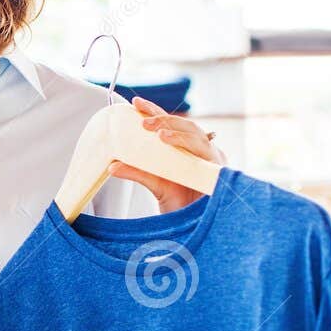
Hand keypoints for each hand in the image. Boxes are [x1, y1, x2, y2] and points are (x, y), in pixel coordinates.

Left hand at [108, 96, 225, 213]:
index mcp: (187, 150)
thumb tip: (111, 165)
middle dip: (164, 119)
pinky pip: (205, 153)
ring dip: (175, 131)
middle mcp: (201, 152)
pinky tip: (169, 142)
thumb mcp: (154, 184)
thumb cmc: (178, 205)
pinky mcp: (219, 171)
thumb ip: (136, 172)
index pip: (171, 125)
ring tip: (155, 131)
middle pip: (186, 126)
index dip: (156, 112)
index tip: (136, 103)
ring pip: (197, 136)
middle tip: (142, 119)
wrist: (193, 226)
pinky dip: (188, 145)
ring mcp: (213, 160)